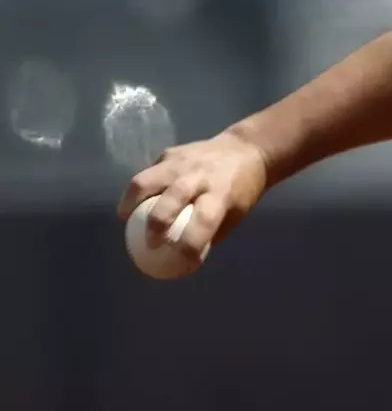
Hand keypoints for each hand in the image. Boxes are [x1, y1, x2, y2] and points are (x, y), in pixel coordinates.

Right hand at [116, 131, 269, 276]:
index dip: (190, 246)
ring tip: (126, 218)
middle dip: (155, 225)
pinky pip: (147, 173)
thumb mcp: (236, 212)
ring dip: (130, 202)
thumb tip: (185, 257)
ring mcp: (181, 162)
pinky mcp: (170, 153)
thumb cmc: (242, 188)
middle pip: (170, 200)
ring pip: (145, 181)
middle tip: (149, 244)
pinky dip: (138, 189)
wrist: (246, 148)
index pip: (203, 223)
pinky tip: (134, 202)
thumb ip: (211, 232)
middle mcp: (199, 177)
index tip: (182, 262)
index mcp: (221, 194)